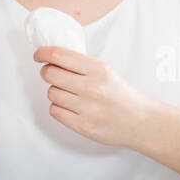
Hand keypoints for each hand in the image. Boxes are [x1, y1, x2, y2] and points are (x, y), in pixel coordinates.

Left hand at [35, 46, 149, 148]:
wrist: (140, 121)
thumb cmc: (121, 95)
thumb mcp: (106, 71)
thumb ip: (81, 65)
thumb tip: (52, 57)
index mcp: (98, 70)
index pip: (59, 55)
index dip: (43, 53)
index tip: (38, 55)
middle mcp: (92, 88)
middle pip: (50, 74)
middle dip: (47, 72)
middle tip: (52, 73)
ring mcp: (87, 108)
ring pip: (51, 93)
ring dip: (55, 91)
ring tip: (68, 93)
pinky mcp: (83, 126)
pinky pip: (55, 111)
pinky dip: (58, 107)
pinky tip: (69, 106)